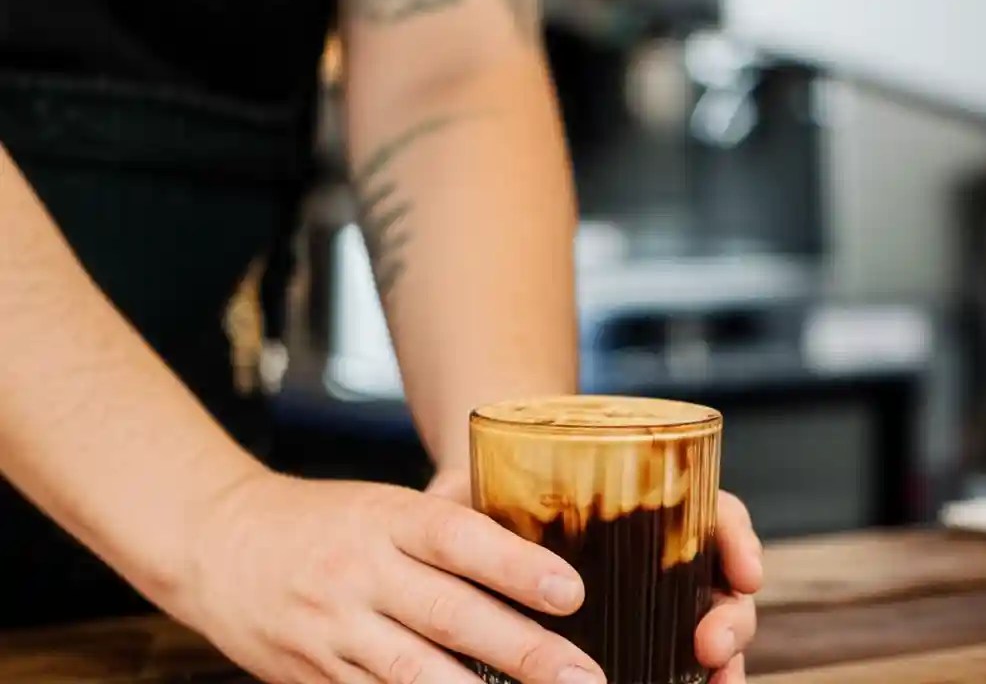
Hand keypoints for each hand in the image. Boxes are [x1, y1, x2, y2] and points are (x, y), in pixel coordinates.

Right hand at [178, 472, 604, 683]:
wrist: (217, 543)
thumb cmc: (324, 521)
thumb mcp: (384, 502)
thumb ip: (450, 519)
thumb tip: (536, 524)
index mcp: (386, 518)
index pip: (458, 538)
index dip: (516, 566)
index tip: (572, 592)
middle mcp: (360, 574)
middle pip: (449, 615)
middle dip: (524, 652)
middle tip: (585, 677)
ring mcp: (334, 631)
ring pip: (413, 673)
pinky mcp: (314, 676)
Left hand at [429, 470, 762, 683]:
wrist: (487, 537)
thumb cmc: (497, 506)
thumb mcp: (493, 491)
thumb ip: (480, 491)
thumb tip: (450, 490)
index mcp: (651, 506)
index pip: (715, 511)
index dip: (738, 539)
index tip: (745, 571)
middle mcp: (668, 554)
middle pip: (724, 582)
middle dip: (734, 616)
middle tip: (712, 643)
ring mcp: (659, 602)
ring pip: (715, 629)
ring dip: (727, 660)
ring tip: (716, 681)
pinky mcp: (641, 641)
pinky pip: (682, 665)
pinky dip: (698, 680)